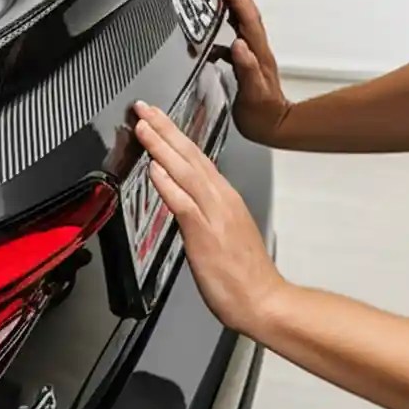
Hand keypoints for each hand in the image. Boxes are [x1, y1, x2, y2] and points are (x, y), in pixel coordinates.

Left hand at [132, 102, 287, 334]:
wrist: (265, 301)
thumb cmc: (245, 276)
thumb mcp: (222, 234)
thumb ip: (203, 213)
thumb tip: (183, 201)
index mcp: (224, 198)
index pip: (195, 158)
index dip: (173, 136)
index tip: (156, 119)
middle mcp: (221, 199)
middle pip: (189, 155)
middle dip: (164, 129)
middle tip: (143, 107)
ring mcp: (214, 215)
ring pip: (185, 171)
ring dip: (161, 146)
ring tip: (143, 125)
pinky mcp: (206, 234)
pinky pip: (184, 203)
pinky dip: (168, 184)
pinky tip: (155, 169)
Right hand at [219, 0, 292, 146]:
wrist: (276, 126)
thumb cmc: (263, 114)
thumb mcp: (253, 92)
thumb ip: (246, 68)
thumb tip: (236, 45)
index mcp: (256, 54)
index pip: (246, 18)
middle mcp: (256, 50)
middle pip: (246, 14)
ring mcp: (253, 56)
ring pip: (242, 24)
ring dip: (232, 7)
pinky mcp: (248, 64)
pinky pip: (235, 39)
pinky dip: (226, 32)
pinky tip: (213, 39)